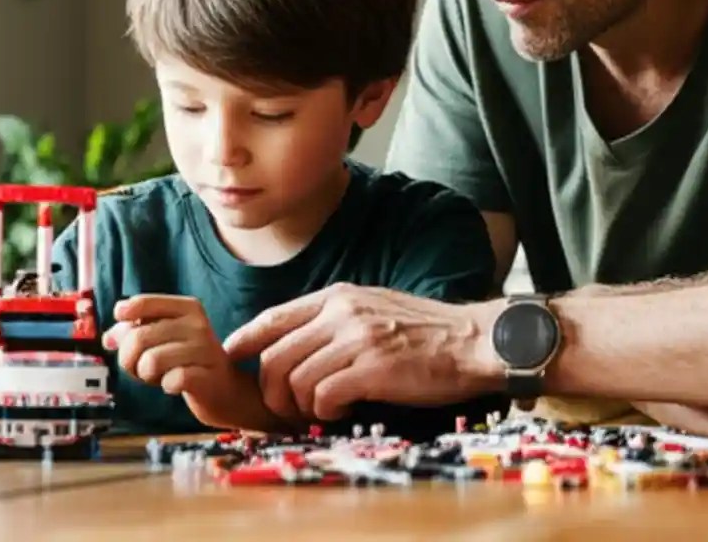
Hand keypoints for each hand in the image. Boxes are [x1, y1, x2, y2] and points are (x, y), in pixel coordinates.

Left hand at [104, 295, 282, 430]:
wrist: (225, 392)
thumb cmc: (187, 362)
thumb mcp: (160, 340)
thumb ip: (132, 333)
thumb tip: (108, 338)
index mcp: (187, 308)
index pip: (145, 303)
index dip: (126, 313)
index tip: (120, 318)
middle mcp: (198, 324)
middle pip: (138, 337)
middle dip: (129, 359)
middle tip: (142, 368)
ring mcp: (205, 350)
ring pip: (150, 361)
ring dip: (146, 375)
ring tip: (160, 376)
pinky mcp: (207, 377)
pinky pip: (170, 380)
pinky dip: (165, 385)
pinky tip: (174, 385)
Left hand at [222, 283, 502, 421]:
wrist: (475, 340)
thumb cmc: (426, 331)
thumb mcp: (373, 307)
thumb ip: (335, 318)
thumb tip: (296, 342)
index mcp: (337, 296)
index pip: (273, 317)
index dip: (244, 339)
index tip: (232, 356)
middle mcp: (341, 313)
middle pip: (274, 356)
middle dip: (271, 390)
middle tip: (287, 407)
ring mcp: (356, 339)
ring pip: (294, 380)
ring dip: (299, 405)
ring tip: (321, 409)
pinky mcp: (373, 369)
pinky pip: (323, 396)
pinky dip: (325, 411)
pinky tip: (343, 410)